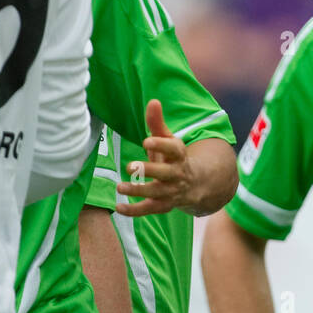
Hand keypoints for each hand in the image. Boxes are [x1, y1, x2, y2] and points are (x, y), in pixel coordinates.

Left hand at [115, 99, 197, 215]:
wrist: (194, 183)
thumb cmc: (173, 156)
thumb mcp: (167, 139)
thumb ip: (157, 123)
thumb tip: (153, 101)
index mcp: (179, 154)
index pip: (173, 149)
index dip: (160, 145)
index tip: (146, 141)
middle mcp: (177, 174)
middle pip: (165, 174)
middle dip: (148, 171)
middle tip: (129, 167)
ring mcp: (171, 191)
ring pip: (156, 193)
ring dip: (138, 191)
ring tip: (120, 187)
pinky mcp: (164, 205)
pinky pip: (150, 210)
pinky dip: (135, 211)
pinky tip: (118, 207)